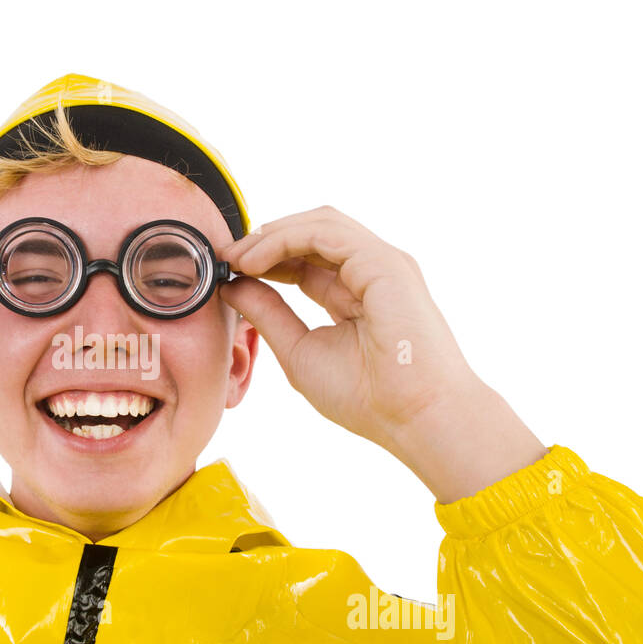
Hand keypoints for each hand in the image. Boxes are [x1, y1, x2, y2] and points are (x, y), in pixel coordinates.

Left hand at [217, 205, 546, 502]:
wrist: (416, 419)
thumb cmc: (368, 398)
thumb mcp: (300, 350)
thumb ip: (268, 314)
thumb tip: (233, 285)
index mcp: (357, 293)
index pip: (306, 259)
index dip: (266, 257)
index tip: (229, 270)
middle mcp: (372, 271)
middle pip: (312, 233)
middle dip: (264, 239)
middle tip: (226, 257)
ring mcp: (382, 263)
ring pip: (320, 224)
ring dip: (271, 235)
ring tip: (237, 257)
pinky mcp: (384, 263)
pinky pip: (327, 233)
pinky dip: (286, 239)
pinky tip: (256, 260)